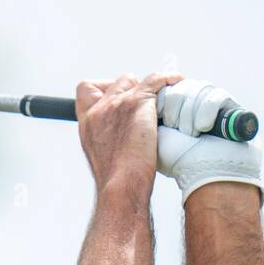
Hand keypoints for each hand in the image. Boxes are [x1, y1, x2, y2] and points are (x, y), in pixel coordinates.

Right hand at [76, 71, 183, 194]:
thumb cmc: (116, 181)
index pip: (86, 90)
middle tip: (145, 103)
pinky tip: (177, 81)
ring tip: (161, 97)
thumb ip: (107, 141)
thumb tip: (121, 140)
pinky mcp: (137, 103)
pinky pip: (155, 80)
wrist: (121, 185)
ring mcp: (117, 104)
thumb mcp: (101, 157)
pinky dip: (167, 79)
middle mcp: (99, 109)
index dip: (103, 88)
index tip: (116, 98)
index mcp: (87, 123)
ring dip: (147, 86)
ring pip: (133, 80)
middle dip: (130, 87)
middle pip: (115, 83)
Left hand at [155, 78, 263, 204]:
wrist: (205, 174)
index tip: (162, 119)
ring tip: (192, 134)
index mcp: (176, 108)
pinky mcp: (231, 106)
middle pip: (181, 85)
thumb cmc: (179, 159)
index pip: (167, 86)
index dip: (164, 99)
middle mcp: (194, 103)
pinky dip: (206, 111)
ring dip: (190, 115)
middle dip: (176, 109)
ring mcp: (213, 103)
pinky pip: (216, 95)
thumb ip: (148, 111)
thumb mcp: (155, 134)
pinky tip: (204, 127)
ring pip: (198, 88)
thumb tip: (150, 91)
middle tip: (179, 130)